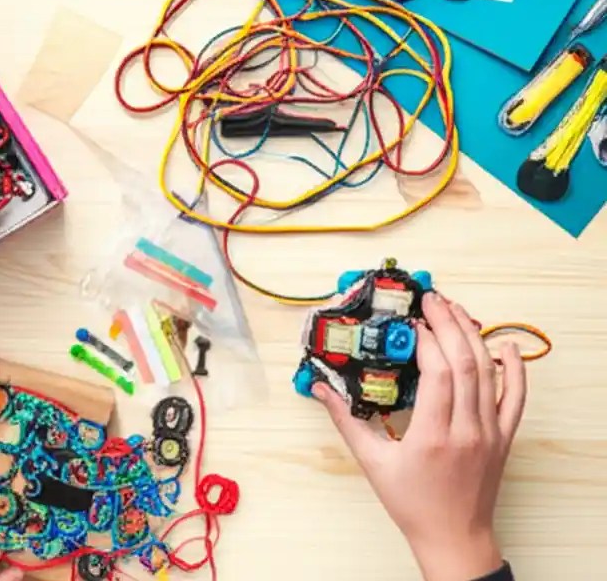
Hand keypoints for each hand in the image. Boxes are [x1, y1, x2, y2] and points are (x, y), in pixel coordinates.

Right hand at [314, 293, 526, 580]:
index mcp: (432, 436)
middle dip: (449, 324)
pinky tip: (506, 344)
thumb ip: (345, 420)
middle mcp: (467, 431)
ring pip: (489, 373)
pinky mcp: (503, 437)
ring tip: (455, 310)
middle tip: (432, 299)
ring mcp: (490, 433)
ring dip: (473, 336)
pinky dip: (515, 367)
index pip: (439, 374)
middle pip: (465, 364)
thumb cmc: (411, 503)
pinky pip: (516, 396)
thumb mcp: (371, 461)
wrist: (453, 536)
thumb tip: (319, 388)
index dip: (428, 340)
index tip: (413, 321)